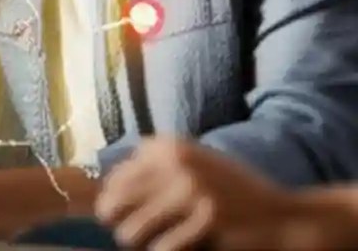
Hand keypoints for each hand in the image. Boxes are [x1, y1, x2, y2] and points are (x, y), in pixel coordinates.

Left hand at [97, 138, 334, 249]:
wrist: (284, 216)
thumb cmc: (231, 194)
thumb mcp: (191, 166)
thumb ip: (151, 170)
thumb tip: (101, 191)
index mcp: (167, 146)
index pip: (112, 180)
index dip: (116, 203)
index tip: (130, 213)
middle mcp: (175, 161)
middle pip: (112, 204)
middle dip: (120, 224)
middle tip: (138, 233)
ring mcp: (192, 189)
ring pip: (130, 232)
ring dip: (141, 244)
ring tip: (158, 242)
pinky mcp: (208, 218)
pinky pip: (162, 249)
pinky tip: (183, 247)